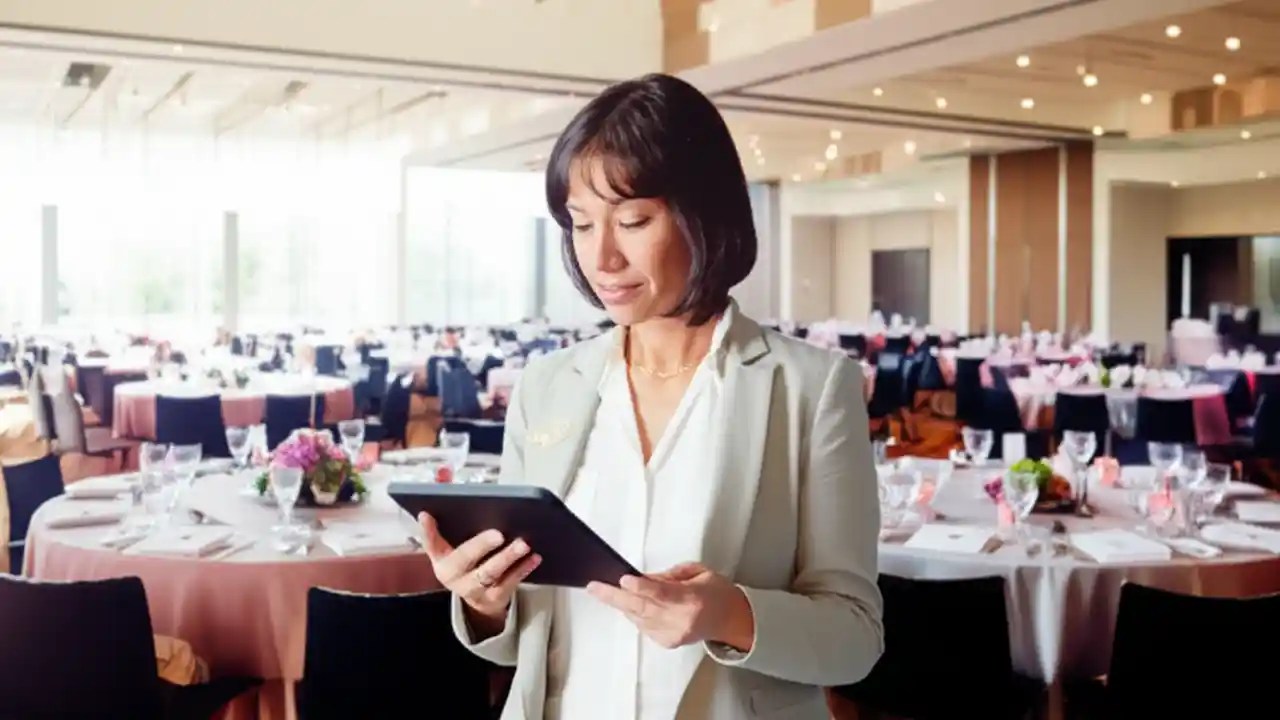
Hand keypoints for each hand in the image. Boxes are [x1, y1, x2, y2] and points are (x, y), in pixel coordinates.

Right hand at [419, 512, 540, 634]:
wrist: (476, 599)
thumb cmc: (464, 565)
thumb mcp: (450, 550)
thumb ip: (443, 528)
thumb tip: (433, 499)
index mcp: (442, 561)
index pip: (431, 544)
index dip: (427, 531)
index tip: (426, 515)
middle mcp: (455, 577)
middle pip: (465, 559)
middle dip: (481, 545)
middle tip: (498, 534)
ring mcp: (474, 590)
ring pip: (490, 573)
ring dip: (507, 558)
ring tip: (522, 544)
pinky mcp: (494, 598)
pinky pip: (509, 583)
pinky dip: (522, 569)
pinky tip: (534, 557)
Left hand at [587, 563, 754, 650]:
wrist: (730, 619)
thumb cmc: (715, 592)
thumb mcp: (697, 572)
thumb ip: (669, 576)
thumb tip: (642, 579)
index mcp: (693, 599)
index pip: (663, 595)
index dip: (642, 588)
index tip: (624, 580)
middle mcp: (682, 621)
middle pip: (643, 608)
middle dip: (615, 597)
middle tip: (594, 587)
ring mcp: (673, 635)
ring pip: (638, 618)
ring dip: (622, 603)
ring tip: (606, 589)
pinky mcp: (667, 642)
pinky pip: (642, 625)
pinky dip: (635, 613)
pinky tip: (632, 603)